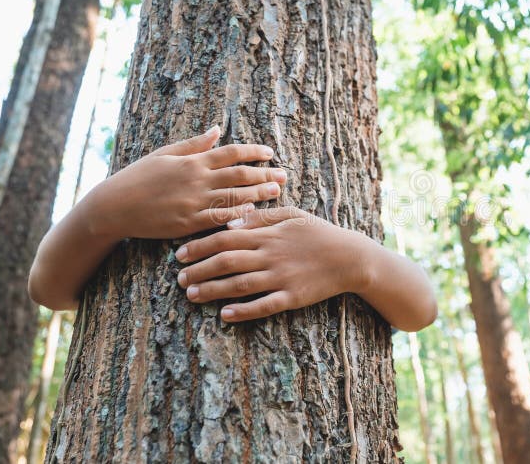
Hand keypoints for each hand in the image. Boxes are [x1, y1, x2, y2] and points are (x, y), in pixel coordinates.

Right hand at [85, 125, 286, 240]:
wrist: (115, 206)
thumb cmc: (139, 177)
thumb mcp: (165, 154)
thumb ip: (194, 144)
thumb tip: (217, 129)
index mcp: (192, 161)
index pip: (231, 152)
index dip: (253, 152)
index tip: (270, 153)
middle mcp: (196, 180)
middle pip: (239, 175)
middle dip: (264, 174)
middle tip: (283, 175)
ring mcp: (193, 202)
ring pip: (234, 197)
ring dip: (258, 194)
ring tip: (277, 191)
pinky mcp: (188, 223)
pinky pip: (219, 219)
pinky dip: (237, 215)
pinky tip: (253, 213)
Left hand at [174, 207, 371, 321]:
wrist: (350, 257)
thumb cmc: (319, 233)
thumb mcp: (292, 215)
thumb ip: (261, 218)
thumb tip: (231, 223)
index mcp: (268, 234)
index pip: (225, 238)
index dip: (200, 246)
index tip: (180, 254)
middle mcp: (271, 255)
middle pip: (226, 262)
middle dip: (199, 269)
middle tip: (179, 277)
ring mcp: (281, 277)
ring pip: (239, 285)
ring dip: (212, 290)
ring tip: (191, 294)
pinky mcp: (292, 297)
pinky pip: (263, 306)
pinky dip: (243, 311)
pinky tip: (224, 315)